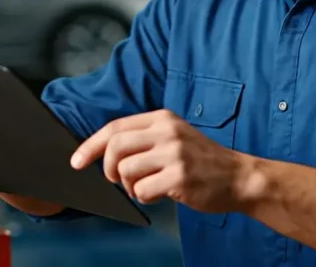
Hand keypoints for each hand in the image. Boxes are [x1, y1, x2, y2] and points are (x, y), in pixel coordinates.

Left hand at [70, 109, 252, 213]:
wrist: (239, 177)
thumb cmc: (202, 161)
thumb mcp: (175, 136)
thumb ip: (145, 138)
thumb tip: (103, 152)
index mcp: (163, 118)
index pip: (115, 127)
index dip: (90, 145)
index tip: (76, 161)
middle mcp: (168, 131)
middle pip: (115, 147)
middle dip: (107, 169)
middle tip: (116, 180)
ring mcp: (175, 154)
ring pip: (125, 172)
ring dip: (130, 187)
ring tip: (147, 187)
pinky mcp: (179, 178)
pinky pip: (142, 191)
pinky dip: (145, 198)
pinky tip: (160, 195)